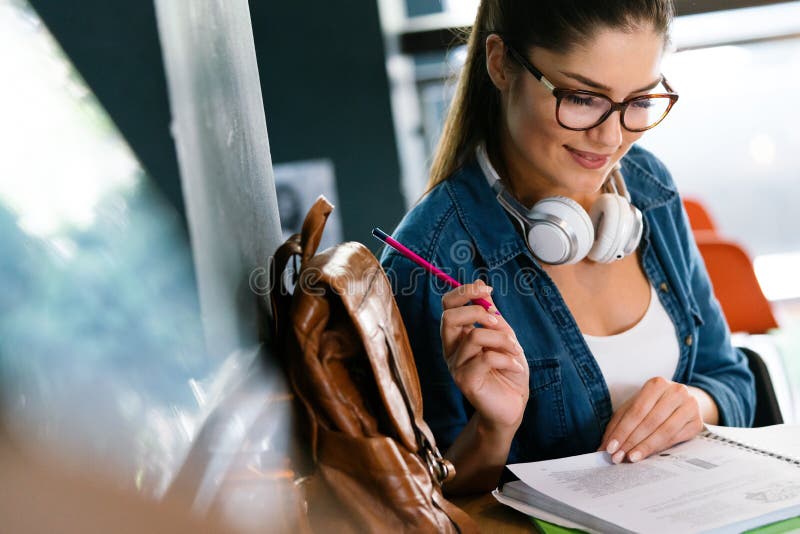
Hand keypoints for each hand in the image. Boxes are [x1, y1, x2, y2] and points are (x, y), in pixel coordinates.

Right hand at [440, 280, 528, 431]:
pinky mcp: (465, 381)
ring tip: (515, 351)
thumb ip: (491, 314)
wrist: (514, 403)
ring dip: (502, 340)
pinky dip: (508, 359)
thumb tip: (481, 286)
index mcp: (458, 336)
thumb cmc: (508, 369)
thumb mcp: (504, 336)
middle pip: (449, 317)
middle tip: (498, 321)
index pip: (448, 306)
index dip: (464, 292)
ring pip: (474, 336)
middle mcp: (451, 349)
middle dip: (477, 311)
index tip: (486, 288)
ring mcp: (456, 366)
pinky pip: (486, 358)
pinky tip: (517, 368)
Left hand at [599, 377, 706, 463]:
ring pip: (664, 431)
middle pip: (649, 422)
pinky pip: (676, 438)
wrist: (682, 403)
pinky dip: (659, 448)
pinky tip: (647, 455)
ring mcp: (690, 407)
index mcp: (657, 384)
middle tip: (617, 457)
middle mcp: (676, 392)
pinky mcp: (697, 423)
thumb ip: (618, 425)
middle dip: (631, 441)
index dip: (622, 431)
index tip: (611, 447)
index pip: (636, 411)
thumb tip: (603, 448)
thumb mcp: (634, 408)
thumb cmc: (653, 405)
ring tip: (631, 458)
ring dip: (645, 447)